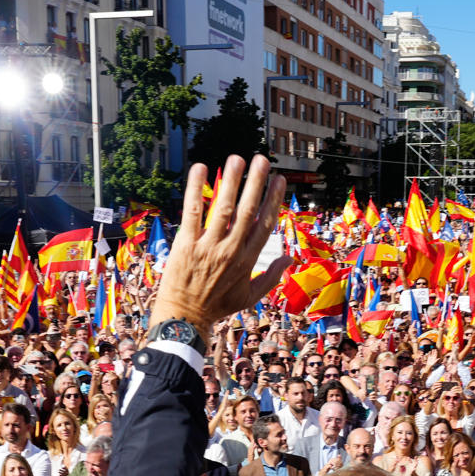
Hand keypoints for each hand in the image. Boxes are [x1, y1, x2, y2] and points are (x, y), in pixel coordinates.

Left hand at [150, 156, 289, 339]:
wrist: (185, 317)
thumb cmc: (217, 307)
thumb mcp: (249, 297)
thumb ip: (270, 277)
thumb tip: (289, 260)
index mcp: (247, 261)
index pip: (264, 224)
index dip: (273, 199)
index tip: (279, 180)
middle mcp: (231, 251)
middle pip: (247, 211)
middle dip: (255, 183)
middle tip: (261, 160)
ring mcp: (208, 246)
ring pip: (223, 208)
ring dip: (231, 181)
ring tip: (237, 158)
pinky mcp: (186, 244)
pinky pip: (192, 211)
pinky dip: (196, 189)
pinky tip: (201, 168)